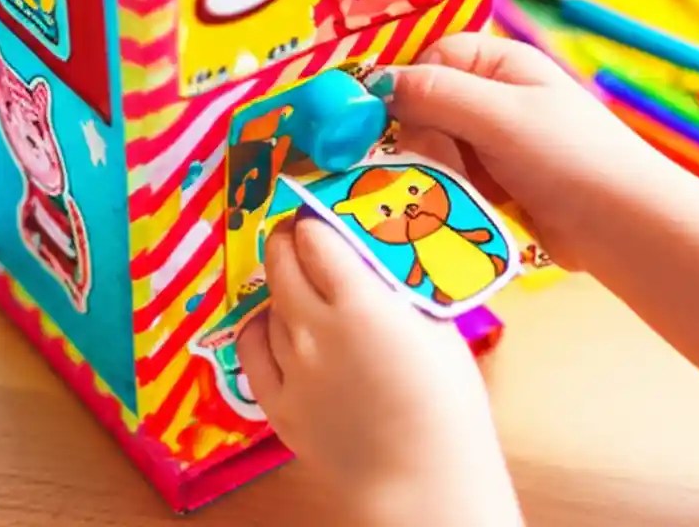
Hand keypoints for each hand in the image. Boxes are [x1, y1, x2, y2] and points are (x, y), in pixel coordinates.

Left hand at [236, 212, 522, 526]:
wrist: (421, 480)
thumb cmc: (446, 404)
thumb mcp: (436, 326)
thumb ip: (399, 286)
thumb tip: (375, 255)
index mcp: (359, 301)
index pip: (315, 236)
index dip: (316, 221)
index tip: (323, 218)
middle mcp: (312, 326)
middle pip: (280, 260)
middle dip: (289, 241)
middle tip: (302, 238)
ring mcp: (289, 366)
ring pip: (267, 303)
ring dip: (281, 288)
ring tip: (302, 290)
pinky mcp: (275, 403)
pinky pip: (252, 350)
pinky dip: (260, 330)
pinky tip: (273, 325)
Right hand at [390, 33, 670, 270]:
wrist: (623, 227)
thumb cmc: (570, 157)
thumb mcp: (499, 116)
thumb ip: (436, 95)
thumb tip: (375, 84)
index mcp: (501, 62)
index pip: (430, 59)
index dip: (405, 87)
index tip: (385, 120)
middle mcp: (496, 96)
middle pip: (426, 106)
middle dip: (419, 137)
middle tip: (432, 164)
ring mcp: (495, 142)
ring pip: (433, 148)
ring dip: (433, 170)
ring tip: (451, 192)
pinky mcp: (495, 183)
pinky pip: (450, 181)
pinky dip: (447, 194)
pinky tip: (456, 209)